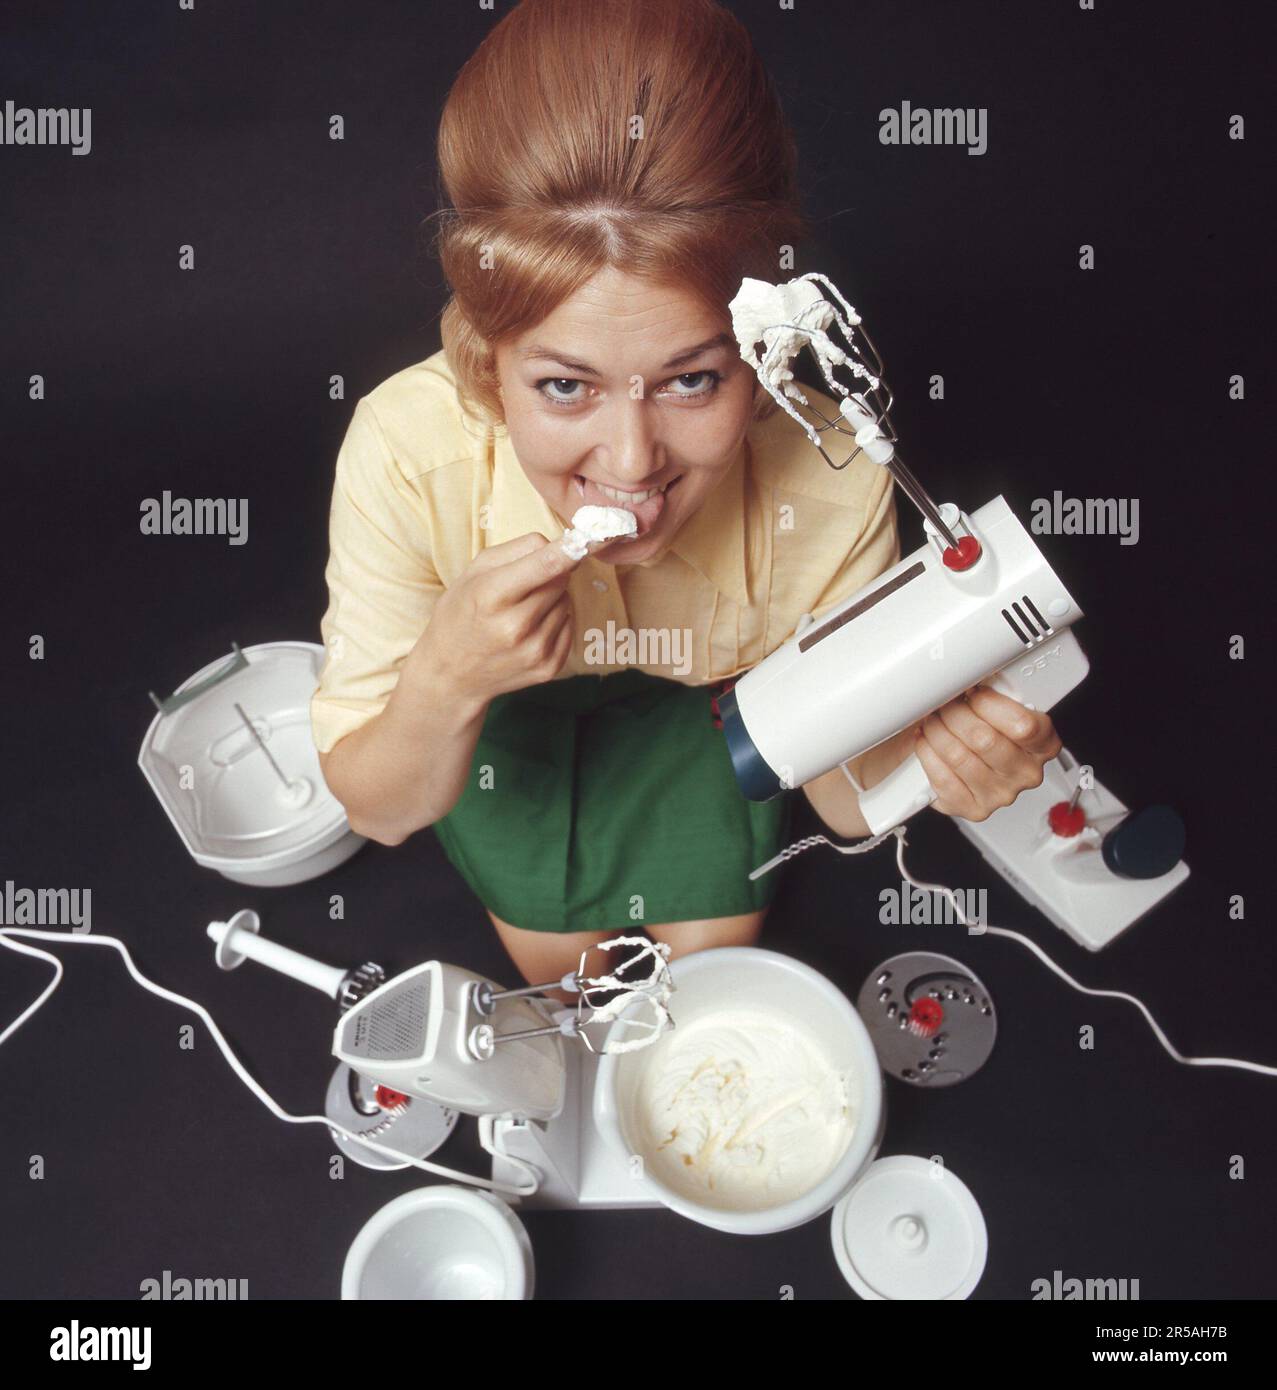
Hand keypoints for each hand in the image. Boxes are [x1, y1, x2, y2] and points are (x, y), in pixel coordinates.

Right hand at [413, 531, 583, 707]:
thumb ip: (518, 550)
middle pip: (560, 581)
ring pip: (566, 603)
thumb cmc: (461, 613)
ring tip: (521, 612)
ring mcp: (534, 651)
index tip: (587, 538)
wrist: (451, 673)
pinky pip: (569, 626)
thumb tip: (562, 544)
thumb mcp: (475, 571)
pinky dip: (555, 622)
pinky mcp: (548, 668)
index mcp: (491, 596)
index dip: (570, 549)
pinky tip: (529, 630)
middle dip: (549, 576)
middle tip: (522, 587)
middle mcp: (515, 627)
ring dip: (551, 600)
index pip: (545, 565)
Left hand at [912, 687, 1061, 822]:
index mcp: (1042, 743)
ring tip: (931, 721)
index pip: (1023, 725)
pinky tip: (926, 743)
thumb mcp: (999, 704)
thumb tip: (971, 667)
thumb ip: (996, 689)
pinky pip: (943, 779)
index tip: (971, 691)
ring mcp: (1001, 793)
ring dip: (937, 732)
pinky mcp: (974, 808)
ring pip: (959, 756)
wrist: (967, 765)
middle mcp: (1026, 772)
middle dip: (955, 714)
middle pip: (984, 740)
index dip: (989, 704)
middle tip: (944, 704)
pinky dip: (928, 756)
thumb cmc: (983, 729)